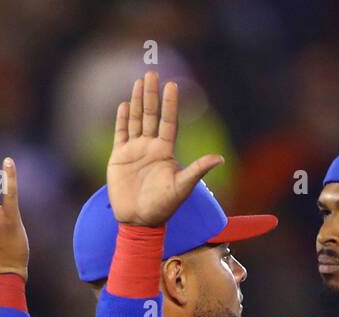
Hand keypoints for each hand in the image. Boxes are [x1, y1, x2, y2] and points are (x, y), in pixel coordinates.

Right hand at [107, 71, 222, 226]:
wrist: (138, 221)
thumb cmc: (163, 207)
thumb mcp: (183, 188)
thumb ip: (198, 170)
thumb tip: (220, 158)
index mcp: (165, 151)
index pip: (168, 121)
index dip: (169, 103)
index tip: (172, 84)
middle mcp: (150, 147)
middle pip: (150, 115)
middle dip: (150, 95)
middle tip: (151, 73)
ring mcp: (134, 151)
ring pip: (136, 120)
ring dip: (136, 101)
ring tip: (138, 82)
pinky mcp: (119, 158)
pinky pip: (120, 134)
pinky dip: (122, 120)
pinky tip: (123, 105)